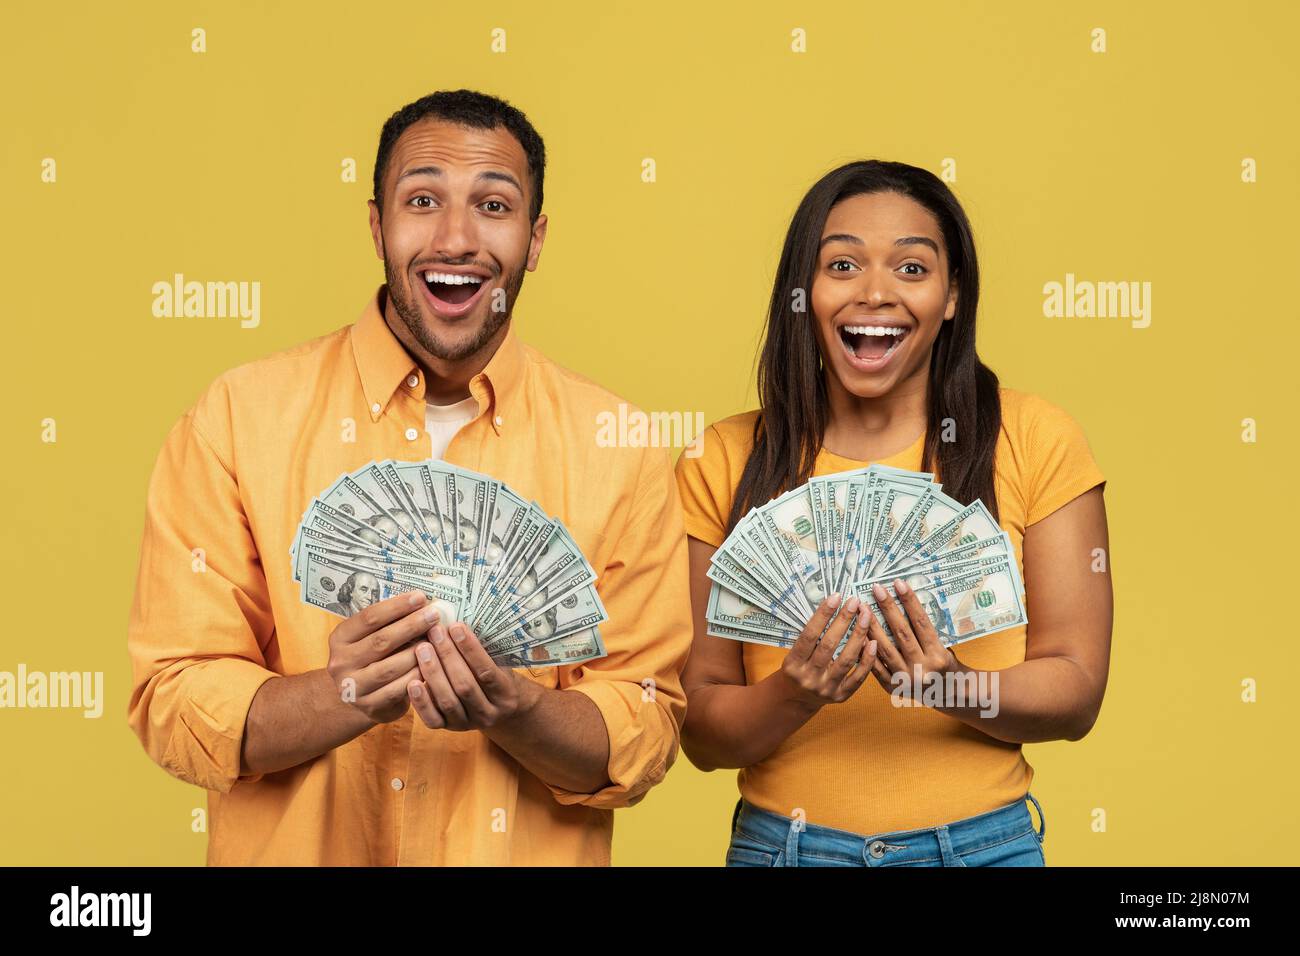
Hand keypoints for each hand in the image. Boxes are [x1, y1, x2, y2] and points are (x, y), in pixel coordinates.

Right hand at [325, 590, 440, 724]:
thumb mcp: (370, 637)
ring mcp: (353, 687)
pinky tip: (433, 664)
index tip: (420, 597)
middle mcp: (341, 662)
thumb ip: (389, 622)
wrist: (360, 697)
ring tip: (437, 639)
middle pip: (381, 641)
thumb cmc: (372, 658)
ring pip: (391, 667)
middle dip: (412, 626)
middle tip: (434, 615)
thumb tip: (423, 602)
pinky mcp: (369, 705)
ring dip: (418, 652)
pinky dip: (418, 675)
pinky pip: (399, 689)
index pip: (369, 618)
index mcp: (340, 638)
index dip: (396, 606)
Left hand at [407, 621, 533, 730]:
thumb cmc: (494, 674)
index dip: (470, 649)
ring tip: (421, 648)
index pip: (487, 671)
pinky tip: (411, 682)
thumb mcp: (499, 662)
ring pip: (448, 701)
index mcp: (506, 694)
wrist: (496, 707)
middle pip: (465, 686)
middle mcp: (489, 714)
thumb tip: (456, 620)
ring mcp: (468, 724)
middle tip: (434, 632)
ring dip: (433, 673)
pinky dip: (422, 701)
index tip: (455, 626)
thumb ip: (483, 650)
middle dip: (448, 656)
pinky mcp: (448, 728)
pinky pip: (433, 719)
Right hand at [779, 593, 878, 712]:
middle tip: (855, 602)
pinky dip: (867, 660)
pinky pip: (858, 677)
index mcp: (793, 664)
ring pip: (845, 660)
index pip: (809, 635)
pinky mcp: (840, 696)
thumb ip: (810, 637)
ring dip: (858, 636)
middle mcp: (808, 678)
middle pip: (828, 645)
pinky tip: (874, 642)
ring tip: (866, 616)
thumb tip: (832, 607)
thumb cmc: (797, 668)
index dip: (822, 615)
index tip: (835, 596)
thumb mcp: (793, 653)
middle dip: (843, 621)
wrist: (796, 699)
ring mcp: (825, 689)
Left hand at [864, 578, 960, 700]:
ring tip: (862, 607)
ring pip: (885, 649)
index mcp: (938, 656)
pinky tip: (858, 633)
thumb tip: (904, 602)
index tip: (899, 583)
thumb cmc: (945, 665)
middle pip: (902, 633)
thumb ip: (925, 632)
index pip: (921, 623)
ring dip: (872, 626)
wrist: (947, 695)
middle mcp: (923, 669)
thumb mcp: (944, 648)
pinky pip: (876, 667)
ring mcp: (906, 680)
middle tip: (876, 588)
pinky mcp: (893, 688)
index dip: (910, 602)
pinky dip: (867, 650)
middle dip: (888, 608)